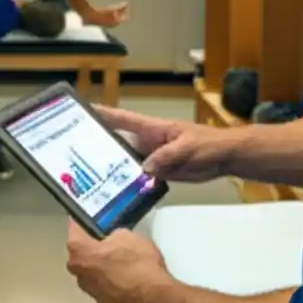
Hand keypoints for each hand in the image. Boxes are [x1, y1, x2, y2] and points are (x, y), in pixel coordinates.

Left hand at [66, 220, 172, 302]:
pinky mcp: (102, 300)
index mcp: (78, 250)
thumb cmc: (136, 266)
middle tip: (112, 239)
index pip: (75, 227)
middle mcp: (78, 270)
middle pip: (83, 251)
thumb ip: (114, 234)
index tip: (90, 216)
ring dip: (104, 263)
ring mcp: (89, 288)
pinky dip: (113, 276)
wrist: (150, 298)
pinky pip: (105, 281)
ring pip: (94, 268)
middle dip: (96, 245)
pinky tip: (128, 273)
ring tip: (124, 258)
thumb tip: (114, 237)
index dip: (85, 220)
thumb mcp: (128, 235)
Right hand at [94, 106, 233, 182]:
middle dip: (100, 146)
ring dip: (114, 169)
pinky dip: (131, 183)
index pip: (123, 119)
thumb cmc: (208, 144)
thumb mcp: (187, 147)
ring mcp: (152, 158)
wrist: (225, 157)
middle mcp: (147, 142)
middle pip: (119, 143)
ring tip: (91, 177)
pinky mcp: (160, 172)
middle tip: (77, 154)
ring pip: (128, 163)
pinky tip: (118, 192)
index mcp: (152, 129)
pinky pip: (140, 177)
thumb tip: (144, 168)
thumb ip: (166, 156)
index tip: (83, 111)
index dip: (103, 115)